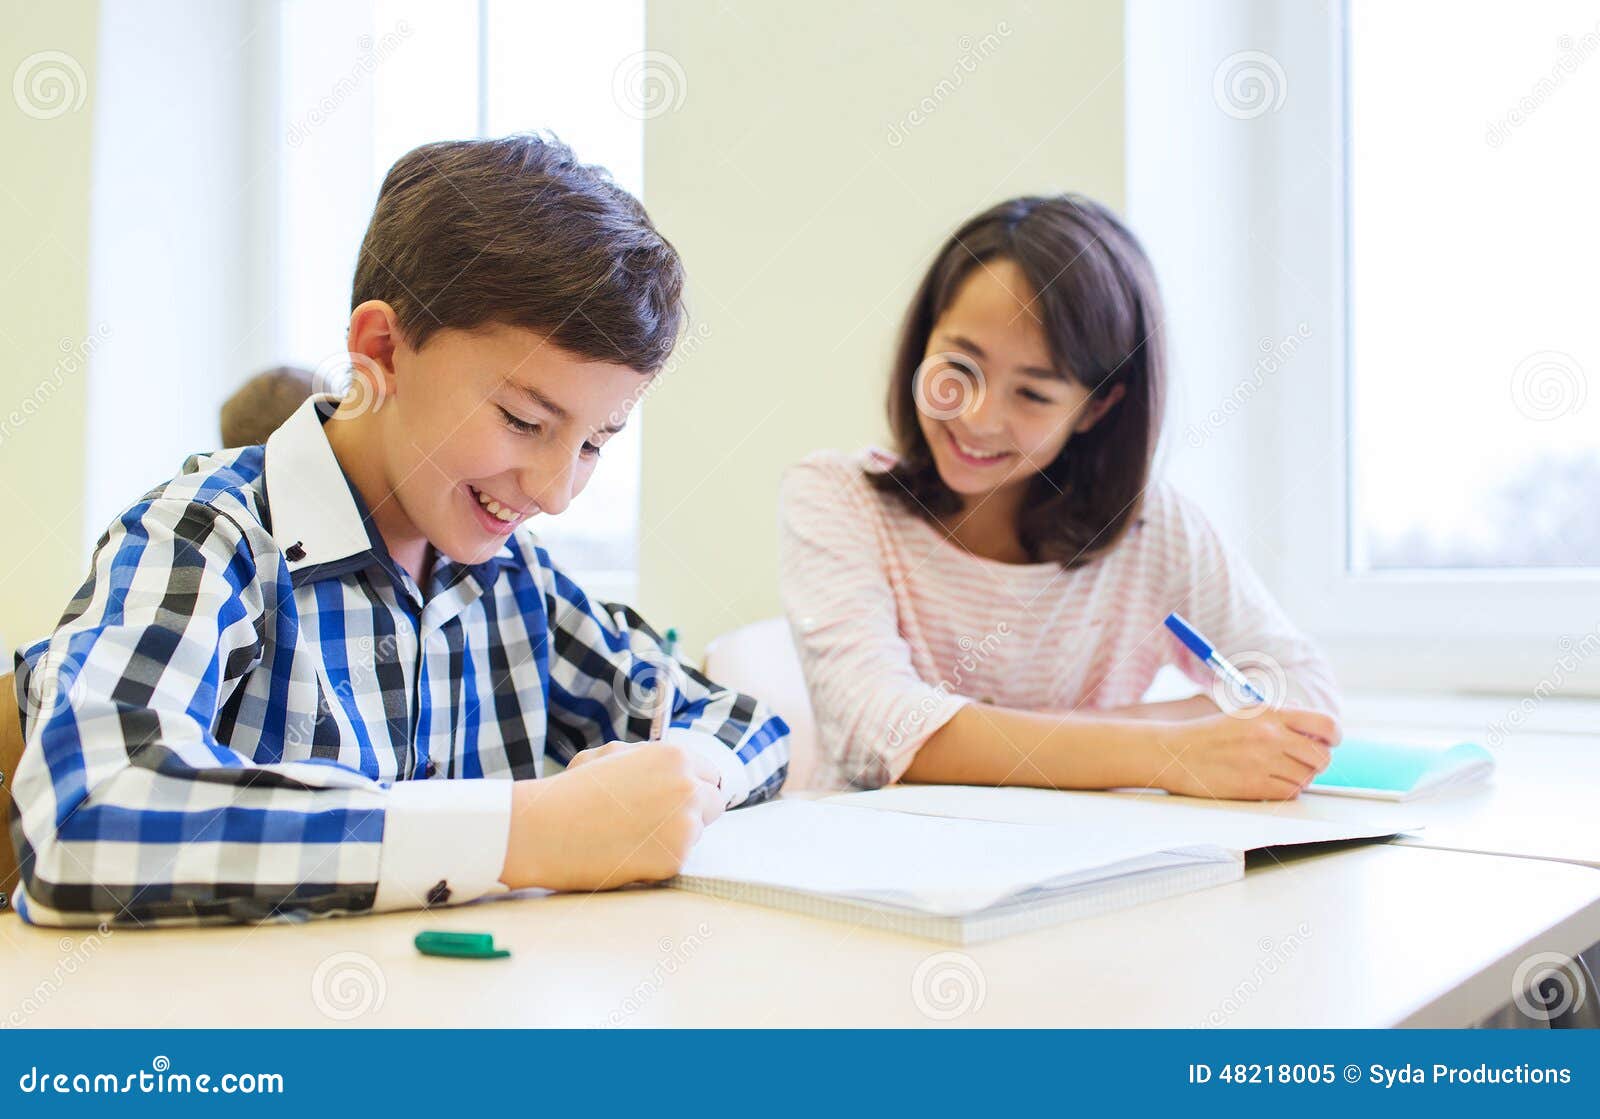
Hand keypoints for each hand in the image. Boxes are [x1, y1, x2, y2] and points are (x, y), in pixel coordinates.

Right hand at [500, 743, 724, 891]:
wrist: (545, 830)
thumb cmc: (572, 791)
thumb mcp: (611, 756)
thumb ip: (650, 759)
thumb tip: (678, 770)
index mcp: (675, 757)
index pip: (710, 774)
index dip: (692, 787)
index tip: (678, 799)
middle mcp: (688, 787)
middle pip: (714, 804)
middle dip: (693, 812)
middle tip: (658, 821)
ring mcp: (685, 824)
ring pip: (696, 833)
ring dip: (673, 836)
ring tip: (629, 835)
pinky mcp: (675, 858)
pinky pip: (676, 859)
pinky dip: (657, 860)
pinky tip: (625, 853)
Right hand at [1156, 708, 1339, 800]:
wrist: (1178, 753)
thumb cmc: (1212, 734)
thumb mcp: (1247, 714)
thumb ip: (1282, 719)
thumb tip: (1317, 731)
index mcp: (1270, 714)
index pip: (1325, 724)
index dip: (1334, 736)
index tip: (1330, 742)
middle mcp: (1271, 736)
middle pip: (1321, 756)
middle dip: (1316, 762)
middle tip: (1301, 761)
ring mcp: (1263, 762)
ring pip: (1307, 778)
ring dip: (1299, 778)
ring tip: (1278, 771)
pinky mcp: (1255, 786)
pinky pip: (1290, 793)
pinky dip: (1285, 790)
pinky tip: (1269, 782)